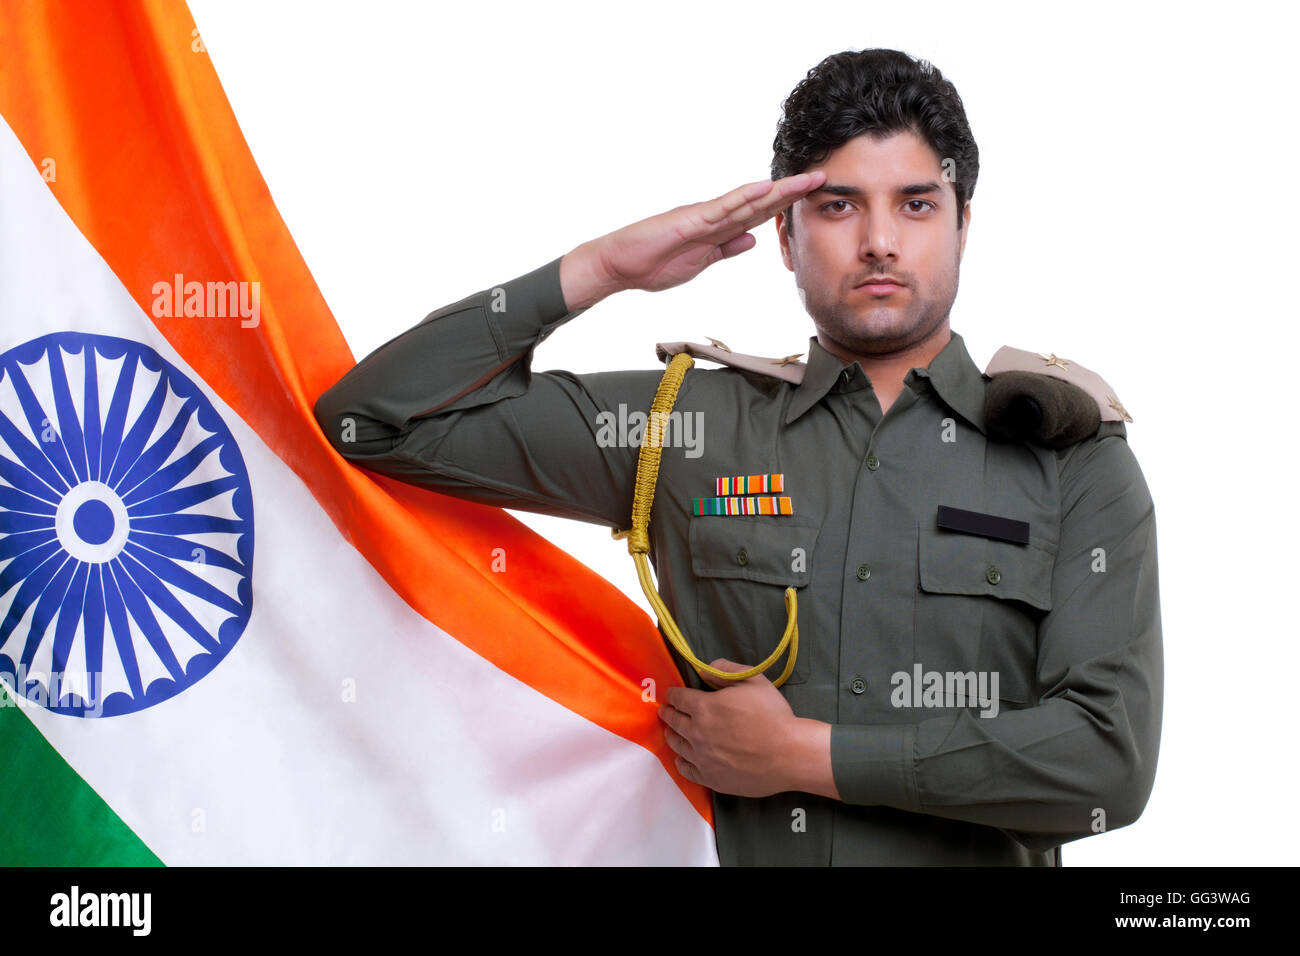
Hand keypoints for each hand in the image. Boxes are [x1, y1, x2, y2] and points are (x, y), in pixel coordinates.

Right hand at [560, 170, 826, 309]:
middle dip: (790, 191)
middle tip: (821, 177)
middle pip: (759, 202)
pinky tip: (763, 189)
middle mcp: (713, 217)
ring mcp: (702, 217)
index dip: (785, 206)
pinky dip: (742, 198)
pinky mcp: (688, 221)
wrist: (619, 266)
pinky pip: (720, 208)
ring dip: (775, 190)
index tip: (811, 198)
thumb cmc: (652, 265)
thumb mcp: (700, 262)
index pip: (757, 215)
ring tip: (803, 179)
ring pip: (745, 200)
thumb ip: (725, 250)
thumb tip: (752, 241)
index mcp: (717, 230)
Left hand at [659, 658, 809, 797]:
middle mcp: (697, 733)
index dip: (674, 694)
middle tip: (665, 711)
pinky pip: (687, 770)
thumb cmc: (773, 715)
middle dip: (668, 713)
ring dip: (671, 735)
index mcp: (705, 707)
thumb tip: (706, 669)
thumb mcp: (754, 681)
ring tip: (670, 732)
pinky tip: (682, 759)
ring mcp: (702, 758)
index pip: (679, 698)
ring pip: (677, 745)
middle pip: (674, 721)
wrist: (789, 755)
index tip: (672, 694)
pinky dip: (681, 762)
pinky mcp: (711, 778)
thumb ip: (727, 670)